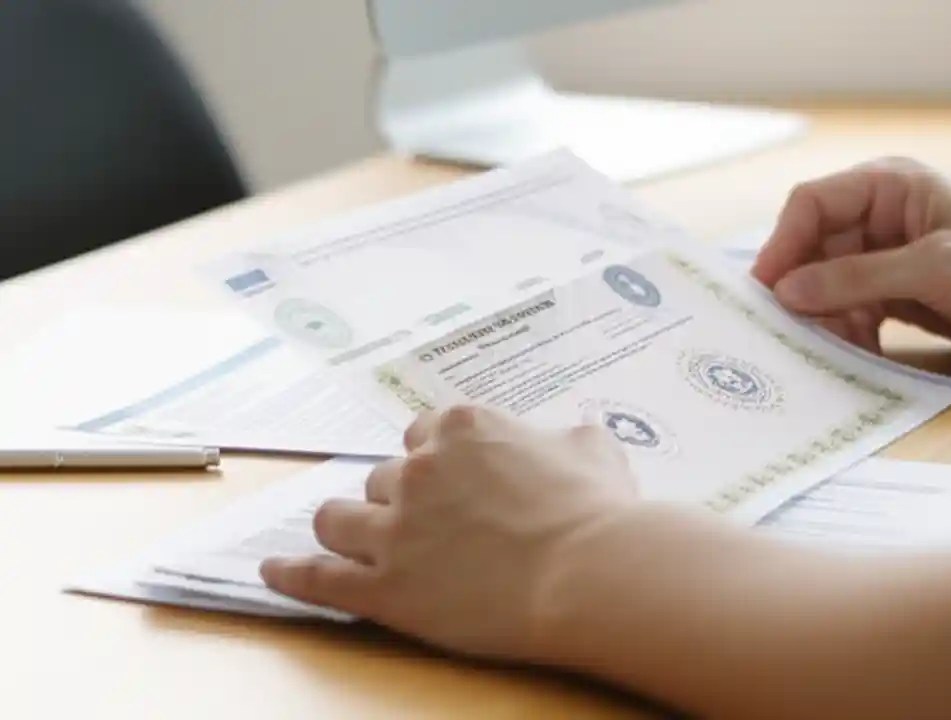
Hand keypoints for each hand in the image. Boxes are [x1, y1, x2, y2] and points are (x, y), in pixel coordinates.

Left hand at [261, 405, 639, 660]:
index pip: (426, 434)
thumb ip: (568, 436)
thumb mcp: (594, 449)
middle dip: (403, 498)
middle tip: (431, 524)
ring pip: (340, 517)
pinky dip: (293, 573)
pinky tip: (275, 570)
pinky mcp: (384, 586)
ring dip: (347, 526)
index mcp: (463, 428)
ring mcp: (395, 528)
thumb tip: (570, 437)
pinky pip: (318, 576)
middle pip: (386, 477)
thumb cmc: (599, 512)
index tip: (453, 480)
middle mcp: (419, 469)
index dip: (438, 460)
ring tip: (349, 539)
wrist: (590, 574)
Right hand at [753, 157, 950, 360]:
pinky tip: (856, 356)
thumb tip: (787, 290)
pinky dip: (848, 333)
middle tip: (793, 335)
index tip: (767, 293)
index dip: (782, 246)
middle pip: (812, 249)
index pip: (811, 204)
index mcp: (890, 186)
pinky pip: (852, 310)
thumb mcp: (933, 271)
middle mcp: (882, 216)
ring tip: (835, 351)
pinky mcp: (900, 293)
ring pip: (828, 285)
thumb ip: (856, 278)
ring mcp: (889, 257)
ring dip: (827, 319)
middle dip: (804, 292)